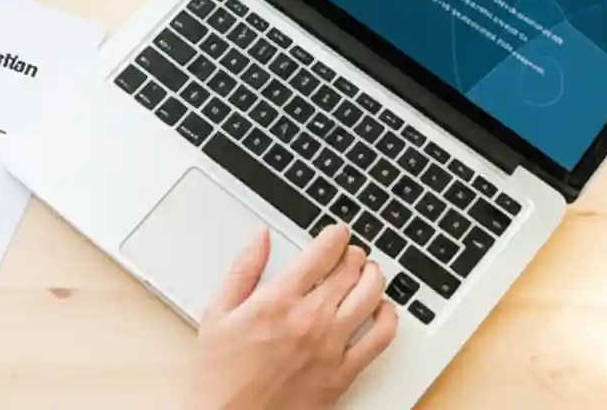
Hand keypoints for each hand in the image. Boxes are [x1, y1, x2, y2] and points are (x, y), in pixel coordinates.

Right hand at [184, 224, 397, 409]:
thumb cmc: (221, 373)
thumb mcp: (219, 312)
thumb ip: (243, 268)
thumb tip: (260, 236)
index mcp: (278, 300)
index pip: (323, 252)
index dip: (336, 235)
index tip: (338, 233)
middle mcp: (309, 319)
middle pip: (351, 270)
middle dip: (354, 254)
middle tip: (351, 253)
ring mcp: (330, 346)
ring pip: (371, 295)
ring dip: (373, 277)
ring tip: (367, 273)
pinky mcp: (343, 372)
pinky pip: (380, 338)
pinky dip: (388, 317)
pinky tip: (381, 310)